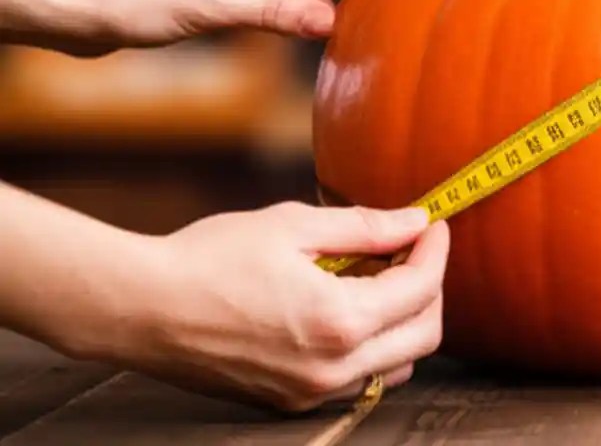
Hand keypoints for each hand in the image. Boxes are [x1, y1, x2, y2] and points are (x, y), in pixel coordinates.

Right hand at [84, 203, 448, 411]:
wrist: (142, 308)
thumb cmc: (210, 258)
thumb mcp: (293, 226)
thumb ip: (365, 227)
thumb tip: (414, 221)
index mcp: (340, 320)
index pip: (421, 289)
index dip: (435, 251)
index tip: (434, 224)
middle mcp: (335, 367)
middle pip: (425, 335)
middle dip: (431, 289)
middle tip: (415, 251)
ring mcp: (313, 391)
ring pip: (397, 364)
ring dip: (404, 321)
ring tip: (379, 277)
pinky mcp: (292, 401)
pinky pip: (358, 378)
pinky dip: (371, 345)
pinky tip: (347, 307)